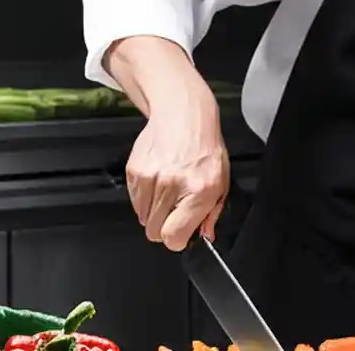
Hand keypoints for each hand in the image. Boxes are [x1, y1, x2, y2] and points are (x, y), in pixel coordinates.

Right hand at [125, 94, 229, 251]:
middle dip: (164, 226)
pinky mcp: (134, 170)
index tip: (180, 233)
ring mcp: (150, 177)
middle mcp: (172, 185)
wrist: (182, 115)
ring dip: (153, 211)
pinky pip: (134, 201)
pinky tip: (157, 180)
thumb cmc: (204, 148)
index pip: (173, 237)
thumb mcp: (221, 181)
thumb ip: (212, 213)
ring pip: (143, 217)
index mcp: (198, 191)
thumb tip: (204, 235)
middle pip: (154, 231)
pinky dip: (144, 197)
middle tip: (174, 208)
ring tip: (167, 190)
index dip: (176, 239)